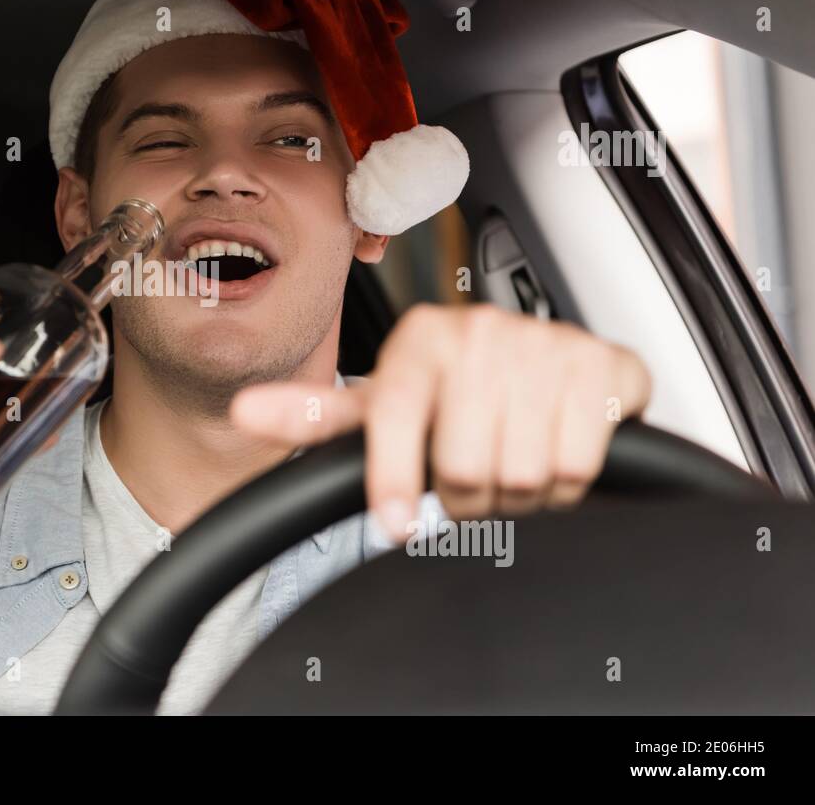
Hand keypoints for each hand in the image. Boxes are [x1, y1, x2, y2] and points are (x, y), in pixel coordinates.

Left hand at [230, 303, 651, 539]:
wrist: (552, 374)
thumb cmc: (457, 396)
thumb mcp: (383, 406)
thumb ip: (315, 416)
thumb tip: (245, 412)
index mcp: (423, 337)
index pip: (393, 417)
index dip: (395, 480)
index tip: (398, 521)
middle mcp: (484, 330)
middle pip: (464, 463)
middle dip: (468, 493)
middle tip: (472, 479)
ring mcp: (549, 344)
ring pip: (523, 470)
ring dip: (519, 492)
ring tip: (510, 464)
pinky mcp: (607, 366)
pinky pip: (579, 462)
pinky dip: (568, 483)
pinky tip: (554, 453)